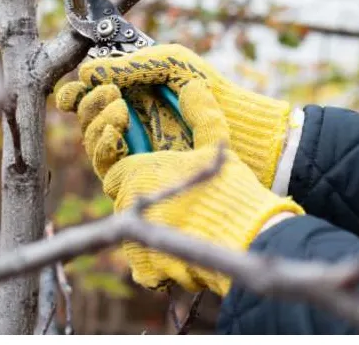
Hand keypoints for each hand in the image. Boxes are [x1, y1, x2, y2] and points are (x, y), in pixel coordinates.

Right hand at [57, 44, 291, 187]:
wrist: (242, 130)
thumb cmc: (214, 93)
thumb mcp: (175, 65)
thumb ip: (135, 64)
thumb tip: (89, 70)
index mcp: (136, 92)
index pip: (93, 92)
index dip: (78, 90)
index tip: (76, 85)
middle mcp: (130, 119)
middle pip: (86, 114)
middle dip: (86, 102)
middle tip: (108, 93)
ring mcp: (132, 146)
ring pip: (91, 136)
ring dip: (95, 119)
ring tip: (119, 108)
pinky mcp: (137, 170)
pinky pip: (104, 161)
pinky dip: (103, 144)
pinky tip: (115, 130)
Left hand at [100, 79, 303, 295]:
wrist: (243, 236)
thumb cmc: (227, 187)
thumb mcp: (215, 143)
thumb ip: (201, 114)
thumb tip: (194, 89)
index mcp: (136, 172)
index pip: (116, 167)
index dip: (130, 163)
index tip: (150, 164)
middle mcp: (127, 206)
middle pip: (121, 196)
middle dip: (137, 188)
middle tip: (165, 189)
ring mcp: (134, 240)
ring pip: (131, 229)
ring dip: (148, 220)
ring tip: (176, 217)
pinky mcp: (145, 268)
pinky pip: (141, 260)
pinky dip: (154, 254)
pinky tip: (176, 244)